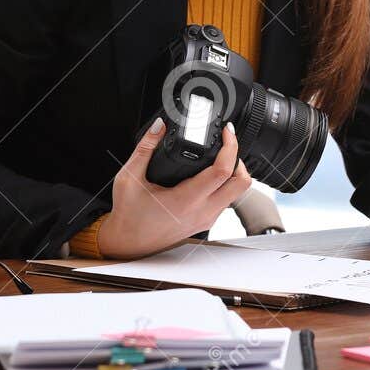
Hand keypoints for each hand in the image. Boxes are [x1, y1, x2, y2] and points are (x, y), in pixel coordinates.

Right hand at [96, 117, 252, 259]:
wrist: (128, 243)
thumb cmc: (128, 215)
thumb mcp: (129, 177)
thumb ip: (145, 147)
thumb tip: (159, 126)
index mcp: (185, 200)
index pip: (222, 171)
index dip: (230, 147)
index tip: (226, 132)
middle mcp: (201, 211)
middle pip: (241, 184)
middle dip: (239, 158)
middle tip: (227, 143)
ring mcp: (207, 219)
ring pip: (237, 194)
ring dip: (235, 173)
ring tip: (221, 155)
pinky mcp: (206, 222)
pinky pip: (227, 201)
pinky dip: (227, 185)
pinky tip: (212, 174)